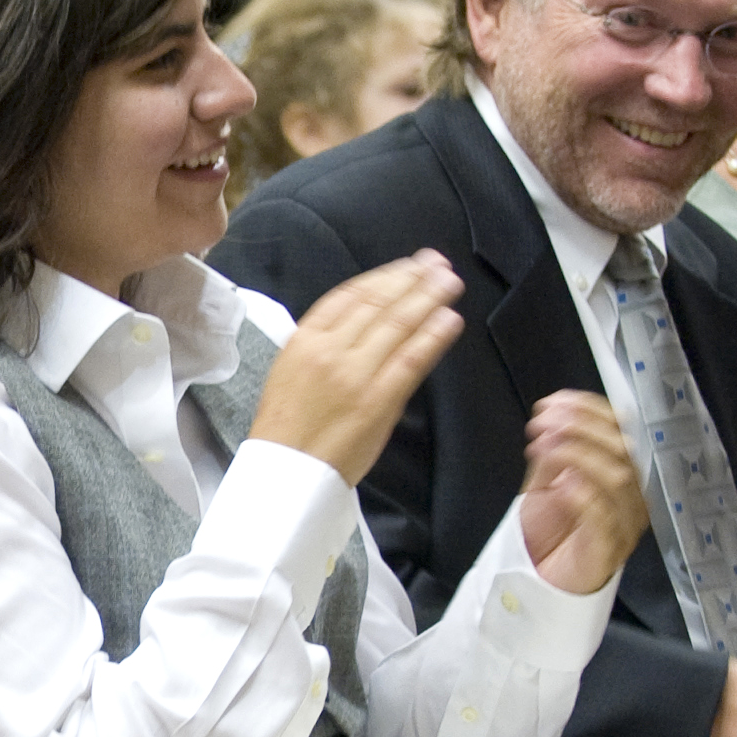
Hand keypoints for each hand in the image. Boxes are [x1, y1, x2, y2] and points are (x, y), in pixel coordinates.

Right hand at [251, 254, 461, 483]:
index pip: (351, 294)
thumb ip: (326, 344)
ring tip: (450, 282)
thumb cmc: (288, 427)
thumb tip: (368, 324)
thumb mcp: (292, 369)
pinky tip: (449, 319)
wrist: (286, 473)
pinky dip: (433, 336)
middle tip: (439, 264)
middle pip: (379, 303)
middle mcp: (330, 350)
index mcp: (305, 339)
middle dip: (413, 279)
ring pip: (398, 324)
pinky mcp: (378, 401)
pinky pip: (412, 360)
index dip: (385, 275)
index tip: (409, 265)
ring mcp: (355, 374)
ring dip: (429, 298)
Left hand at [516, 388, 641, 594]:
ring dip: (578, 453)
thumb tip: (554, 416)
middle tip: (543, 422)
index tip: (552, 402)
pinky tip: (561, 482)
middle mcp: (632, 498)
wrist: (538, 584)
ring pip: (617, 479)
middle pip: (622, 451)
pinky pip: (604, 519)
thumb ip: (555, 453)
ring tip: (543, 444)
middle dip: (581, 428)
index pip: (621, 432)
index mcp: (624, 475)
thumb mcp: (547, 482)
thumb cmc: (548, 533)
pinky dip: (584, 495)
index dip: (589, 411)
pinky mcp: (608, 553)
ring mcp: (624, 526)